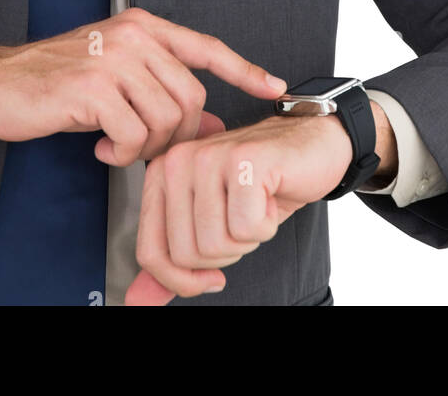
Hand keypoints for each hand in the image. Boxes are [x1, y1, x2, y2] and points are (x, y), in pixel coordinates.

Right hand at [0, 8, 286, 165]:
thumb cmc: (55, 81)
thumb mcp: (115, 76)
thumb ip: (159, 90)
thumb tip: (210, 124)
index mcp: (143, 26)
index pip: (207, 47)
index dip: (244, 69)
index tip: (273, 86)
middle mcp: (133, 35)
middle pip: (190, 99)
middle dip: (175, 135)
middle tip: (143, 146)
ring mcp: (114, 58)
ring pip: (166, 120)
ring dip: (145, 147)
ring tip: (116, 144)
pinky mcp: (93, 87)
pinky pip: (133, 136)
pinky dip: (121, 153)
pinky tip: (100, 147)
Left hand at [124, 111, 354, 304]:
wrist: (311, 146)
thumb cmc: (260, 186)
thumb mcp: (211, 227)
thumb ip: (175, 263)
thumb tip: (136, 302)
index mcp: (161, 174)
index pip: (150, 253)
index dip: (182, 279)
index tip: (210, 273)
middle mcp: (179, 159)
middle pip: (186, 255)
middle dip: (223, 254)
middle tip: (241, 220)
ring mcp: (210, 156)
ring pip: (216, 244)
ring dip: (247, 239)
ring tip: (255, 205)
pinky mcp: (245, 159)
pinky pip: (247, 229)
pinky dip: (266, 225)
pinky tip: (270, 196)